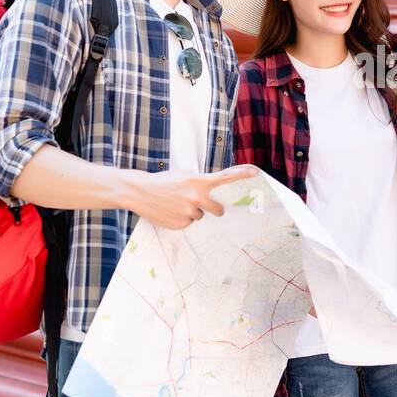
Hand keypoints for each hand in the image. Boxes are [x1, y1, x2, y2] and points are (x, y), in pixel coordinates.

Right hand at [130, 164, 256, 229]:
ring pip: (200, 216)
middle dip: (215, 209)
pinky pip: (189, 223)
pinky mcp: (181, 224)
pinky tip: (170, 211)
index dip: (242, 174)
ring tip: (176, 204)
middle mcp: (197, 198)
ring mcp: (189, 213)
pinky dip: (182, 218)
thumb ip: (200, 182)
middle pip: (219, 210)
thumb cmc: (163, 182)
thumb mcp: (184, 175)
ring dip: (192, 211)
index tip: (256, 172)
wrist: (139, 191)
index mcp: (198, 182)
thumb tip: (211, 192)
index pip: (225, 178)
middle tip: (203, 204)